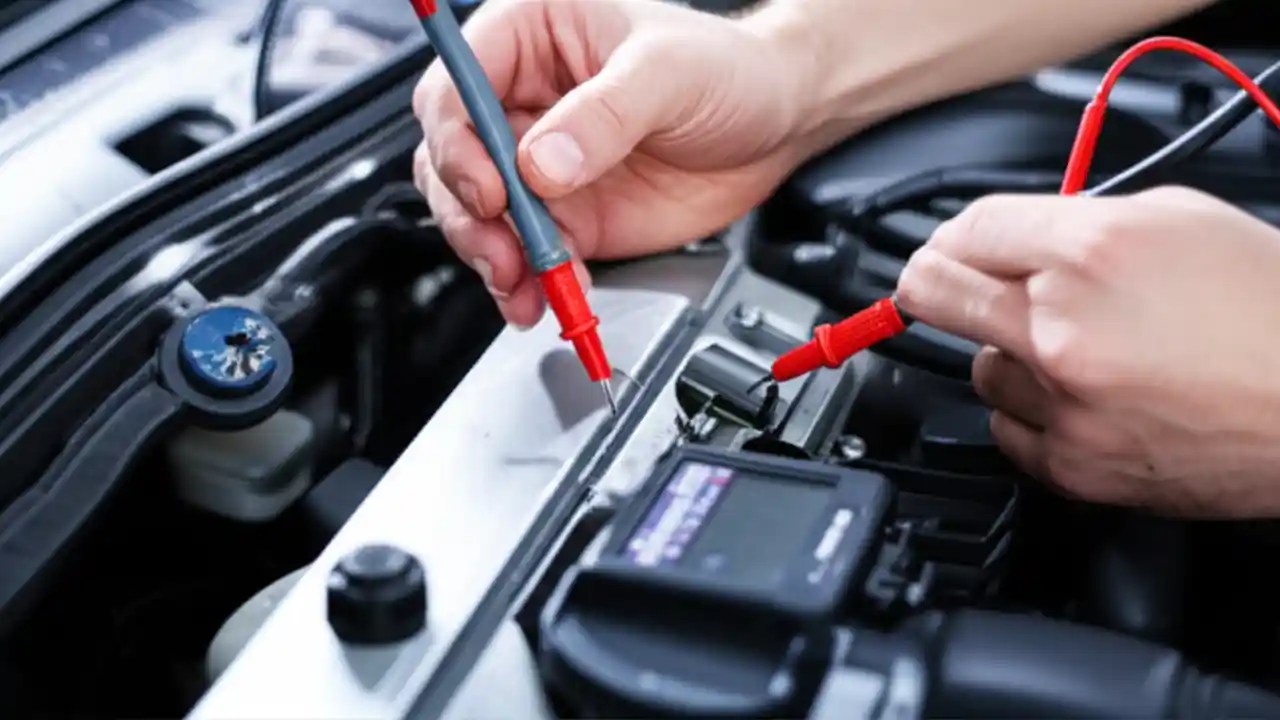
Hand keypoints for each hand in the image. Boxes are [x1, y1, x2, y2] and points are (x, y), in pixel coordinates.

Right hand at [413, 0, 816, 326]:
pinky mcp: (566, 215)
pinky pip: (524, 253)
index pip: (456, 86)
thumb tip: (542, 165)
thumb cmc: (728, 69)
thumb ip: (604, 116)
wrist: (777, 124)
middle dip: (467, 212)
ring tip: (524, 283)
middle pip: (451, 157)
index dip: (457, 141)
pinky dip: (526, 282)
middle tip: (502, 250)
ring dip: (490, 255)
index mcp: (531, 36)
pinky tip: (546, 294)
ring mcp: (539, 163)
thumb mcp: (667, 73)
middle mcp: (522, 100)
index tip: (489, 189)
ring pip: (475, 214)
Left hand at [895, 186, 1279, 517]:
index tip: (951, 245)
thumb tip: (1019, 239)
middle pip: (934, 292)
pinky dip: (1033, 414)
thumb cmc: (1273, 314)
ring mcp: (1063, 402)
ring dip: (1007, 355)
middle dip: (932, 281)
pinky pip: (1008, 431)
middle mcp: (1063, 326)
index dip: (954, 234)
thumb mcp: (1183, 221)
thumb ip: (1085, 222)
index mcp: (1090, 251)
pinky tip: (1081, 400)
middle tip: (939, 284)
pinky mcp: (1075, 464)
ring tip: (1070, 353)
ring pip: (979, 368)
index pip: (967, 228)